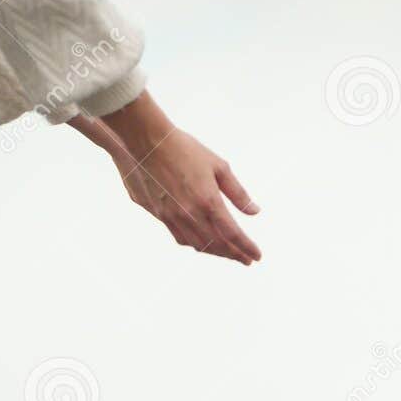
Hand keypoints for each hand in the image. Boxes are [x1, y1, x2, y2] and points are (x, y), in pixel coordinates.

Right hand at [96, 93, 261, 266]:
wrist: (144, 140)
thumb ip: (238, 193)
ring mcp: (171, 216)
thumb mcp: (219, 166)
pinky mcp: (157, 214)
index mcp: (208, 201)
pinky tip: (201, 241)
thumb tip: (255, 211)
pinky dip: (194, 243)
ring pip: (197, 244)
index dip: (247, 248)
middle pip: (217, 244)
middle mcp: (189, 214)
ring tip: (227, 252)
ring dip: (215, 252)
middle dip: (233, 254)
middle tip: (245, 259)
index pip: (233, 234)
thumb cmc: (183, 148)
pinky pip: (179, 237)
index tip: (257, 256)